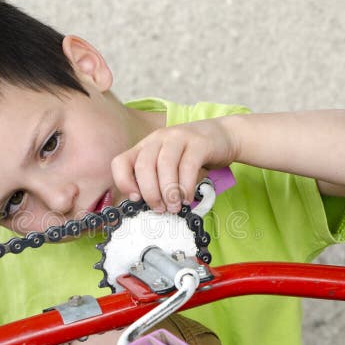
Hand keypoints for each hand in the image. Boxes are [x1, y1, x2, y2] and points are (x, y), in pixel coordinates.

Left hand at [111, 117, 237, 212]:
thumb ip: (156, 182)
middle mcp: (157, 139)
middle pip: (144, 165)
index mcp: (145, 147)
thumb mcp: (169, 166)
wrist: (223, 136)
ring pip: (165, 165)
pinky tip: (187, 198)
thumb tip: (147, 208)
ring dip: (168, 191)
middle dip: (150, 192)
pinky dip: (186, 186)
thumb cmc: (191, 157)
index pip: (121, 162)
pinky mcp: (198, 142)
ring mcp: (178, 137)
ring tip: (174, 207)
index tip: (135, 199)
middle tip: (159, 209)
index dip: (123, 182)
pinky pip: (188, 165)